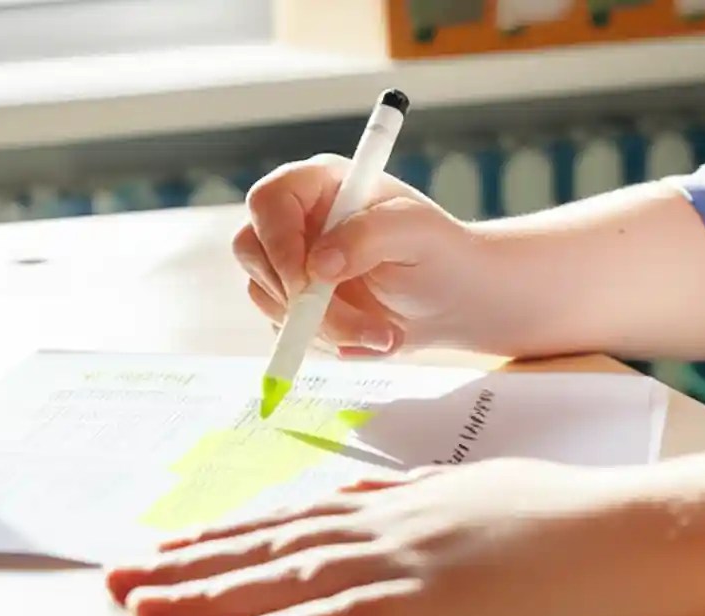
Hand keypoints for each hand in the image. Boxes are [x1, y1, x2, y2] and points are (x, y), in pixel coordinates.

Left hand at [106, 457, 704, 615]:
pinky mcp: (439, 606)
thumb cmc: (569, 516)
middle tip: (116, 578)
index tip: (164, 549)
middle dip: (184, 566)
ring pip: (284, 581)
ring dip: (207, 597)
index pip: (284, 523)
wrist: (644, 525)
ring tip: (143, 606)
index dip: (218, 539)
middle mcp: (383, 526)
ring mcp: (407, 562)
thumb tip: (359, 503)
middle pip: (264, 550)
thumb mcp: (475, 495)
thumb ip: (411, 500)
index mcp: (393, 504)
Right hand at [235, 154, 493, 356]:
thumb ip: (368, 237)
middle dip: (297, 296)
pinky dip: (324, 342)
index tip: (307, 280)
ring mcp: (288, 263)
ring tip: (383, 335)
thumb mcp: (416, 233)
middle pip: (252, 251)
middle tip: (344, 325)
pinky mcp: (292, 303)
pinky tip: (369, 337)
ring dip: (321, 327)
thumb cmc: (440, 253)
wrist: (452, 300)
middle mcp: (295, 220)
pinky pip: (284, 328)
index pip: (268, 201)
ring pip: (268, 297)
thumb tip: (319, 266)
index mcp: (319, 185)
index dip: (278, 240)